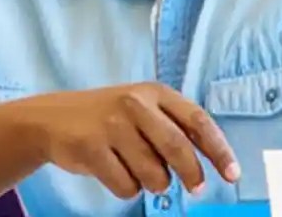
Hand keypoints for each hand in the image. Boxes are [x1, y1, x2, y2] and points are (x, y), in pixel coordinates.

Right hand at [17, 82, 239, 198]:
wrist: (49, 119)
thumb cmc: (105, 118)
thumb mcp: (140, 109)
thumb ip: (173, 127)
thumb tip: (213, 164)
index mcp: (152, 92)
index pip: (198, 121)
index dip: (219, 151)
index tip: (232, 174)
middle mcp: (132, 103)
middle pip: (179, 150)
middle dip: (191, 175)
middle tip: (195, 188)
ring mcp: (110, 124)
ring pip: (155, 175)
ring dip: (151, 182)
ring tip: (134, 168)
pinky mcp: (91, 147)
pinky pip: (127, 186)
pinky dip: (125, 187)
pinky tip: (112, 170)